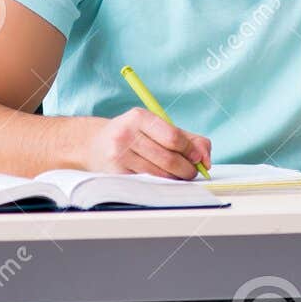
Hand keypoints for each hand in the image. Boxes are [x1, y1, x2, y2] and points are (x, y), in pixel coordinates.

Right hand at [84, 107, 211, 179]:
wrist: (94, 145)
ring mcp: (119, 155)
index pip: (173, 137)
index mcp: (139, 117)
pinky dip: (159, 184)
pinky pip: (147, 183)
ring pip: (159, 174)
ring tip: (177, 176)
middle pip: (168, 158)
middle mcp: (126, 134)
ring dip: (175, 179)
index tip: (198, 158)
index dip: (191, 150)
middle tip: (192, 172)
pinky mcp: (116, 174)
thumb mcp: (156, 127)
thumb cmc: (133, 135)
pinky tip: (159, 179)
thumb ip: (187, 138)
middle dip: (187, 169)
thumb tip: (205, 158)